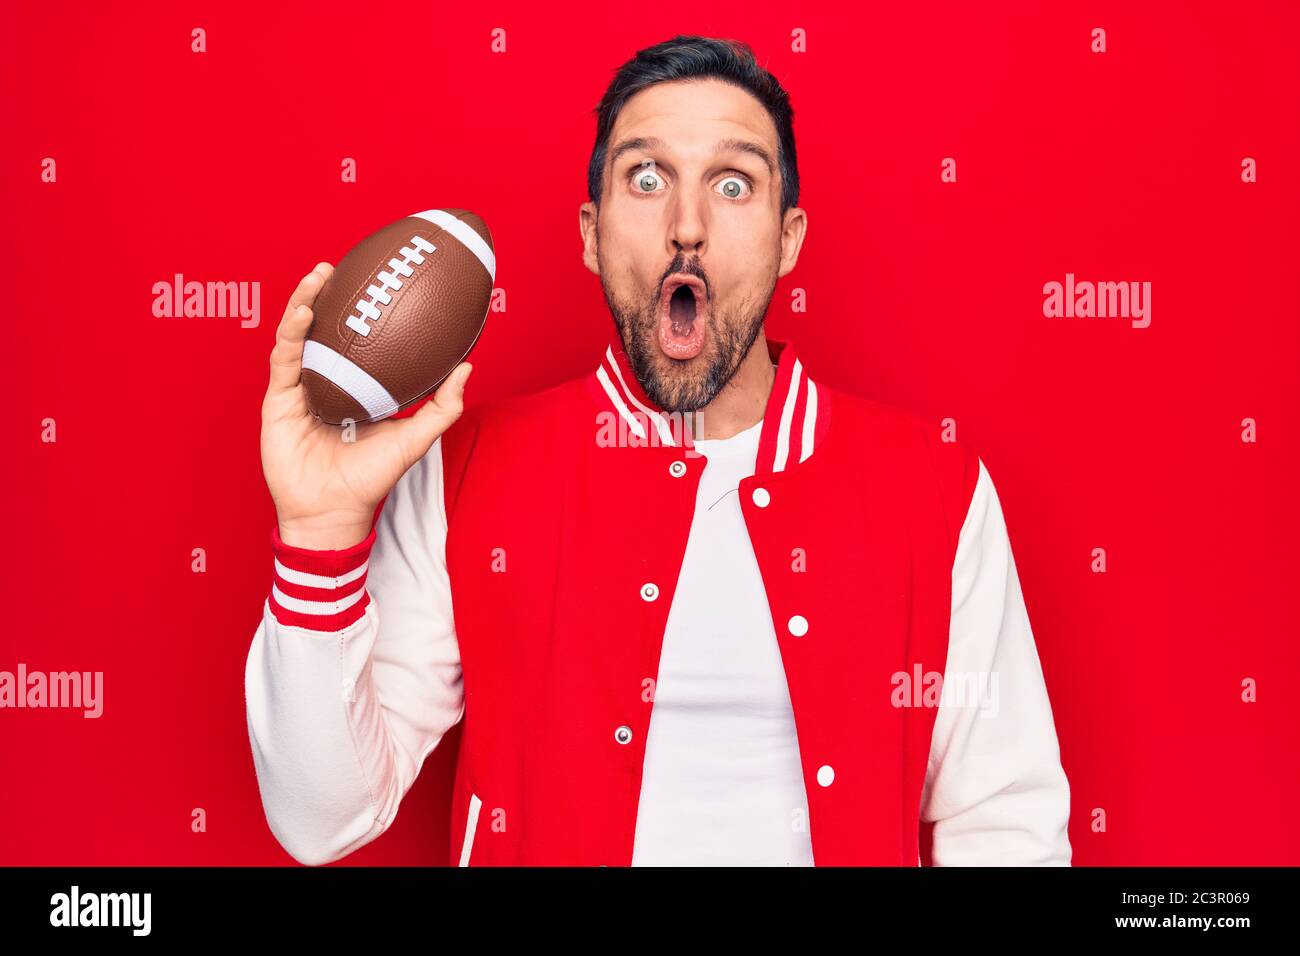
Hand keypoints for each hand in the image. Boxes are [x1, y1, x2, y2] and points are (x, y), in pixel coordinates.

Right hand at [260, 262, 471, 549]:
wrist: (333, 511)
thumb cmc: (371, 478)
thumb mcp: (416, 438)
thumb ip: (443, 405)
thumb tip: (468, 366)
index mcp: (354, 386)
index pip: (358, 342)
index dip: (364, 311)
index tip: (381, 280)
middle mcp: (326, 381)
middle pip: (325, 331)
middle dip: (331, 294)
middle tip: (344, 264)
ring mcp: (300, 388)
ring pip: (300, 335)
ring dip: (307, 301)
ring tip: (321, 273)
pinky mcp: (278, 400)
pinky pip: (284, 358)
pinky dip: (292, 331)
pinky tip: (304, 310)